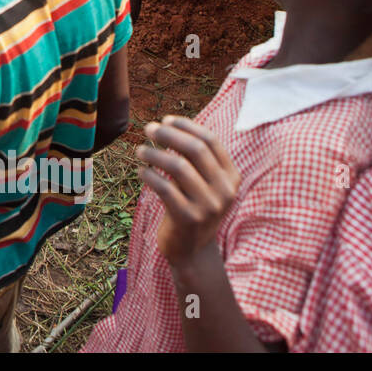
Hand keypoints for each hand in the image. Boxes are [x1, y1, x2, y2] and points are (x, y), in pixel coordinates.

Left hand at [139, 116, 239, 266]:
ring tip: (140, 150)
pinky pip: (164, 188)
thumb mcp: (206, 184)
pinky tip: (141, 171)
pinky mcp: (188, 218)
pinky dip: (149, 174)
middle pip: (195, 150)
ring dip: (154, 153)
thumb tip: (170, 124)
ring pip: (178, 167)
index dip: (187, 126)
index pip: (211, 141)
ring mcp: (208, 206)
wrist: (193, 251)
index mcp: (232, 177)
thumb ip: (197, 159)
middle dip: (169, 134)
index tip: (166, 120)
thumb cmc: (194, 207)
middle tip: (149, 128)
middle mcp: (224, 190)